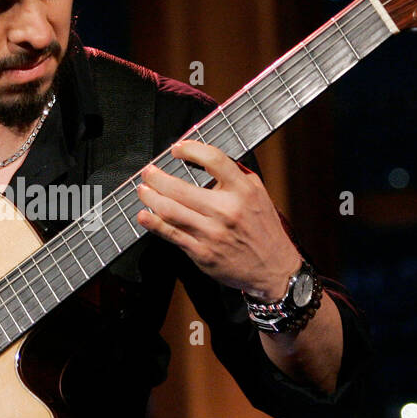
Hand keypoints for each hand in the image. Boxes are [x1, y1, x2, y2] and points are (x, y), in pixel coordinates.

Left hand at [135, 140, 301, 297]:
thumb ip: (235, 175)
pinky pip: (171, 234)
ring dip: (150, 197)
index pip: (213, 159)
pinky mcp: (202, 252)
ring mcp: (212, 232)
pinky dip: (153, 223)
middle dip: (157, 177)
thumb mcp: (258, 194)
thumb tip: (205, 157)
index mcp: (243, 190)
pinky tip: (143, 215)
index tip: (177, 149)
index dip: (190, 149)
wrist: (273, 268)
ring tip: (143, 190)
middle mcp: (227, 210)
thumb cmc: (263, 229)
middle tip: (148, 172)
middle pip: (181, 188)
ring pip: (170, 210)